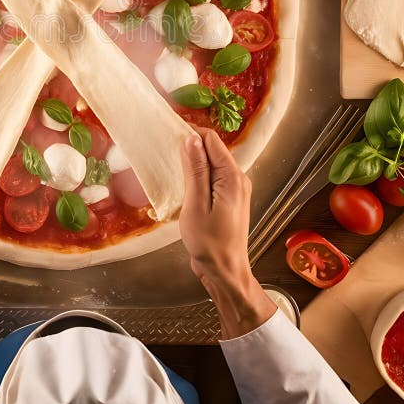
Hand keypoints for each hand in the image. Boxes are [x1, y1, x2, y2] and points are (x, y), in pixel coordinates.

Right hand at [179, 129, 274, 337]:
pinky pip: (213, 176)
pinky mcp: (229, 198)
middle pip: (212, 148)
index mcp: (232, 177)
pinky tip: (183, 182)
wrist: (225, 271)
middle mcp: (238, 178)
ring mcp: (235, 188)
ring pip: (211, 162)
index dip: (189, 132)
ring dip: (192, 160)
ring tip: (170, 166)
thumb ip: (195, 170)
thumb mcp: (196, 205)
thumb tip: (191, 138)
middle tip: (164, 150)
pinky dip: (198, 174)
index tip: (167, 133)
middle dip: (190, 145)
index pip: (211, 139)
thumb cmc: (209, 243)